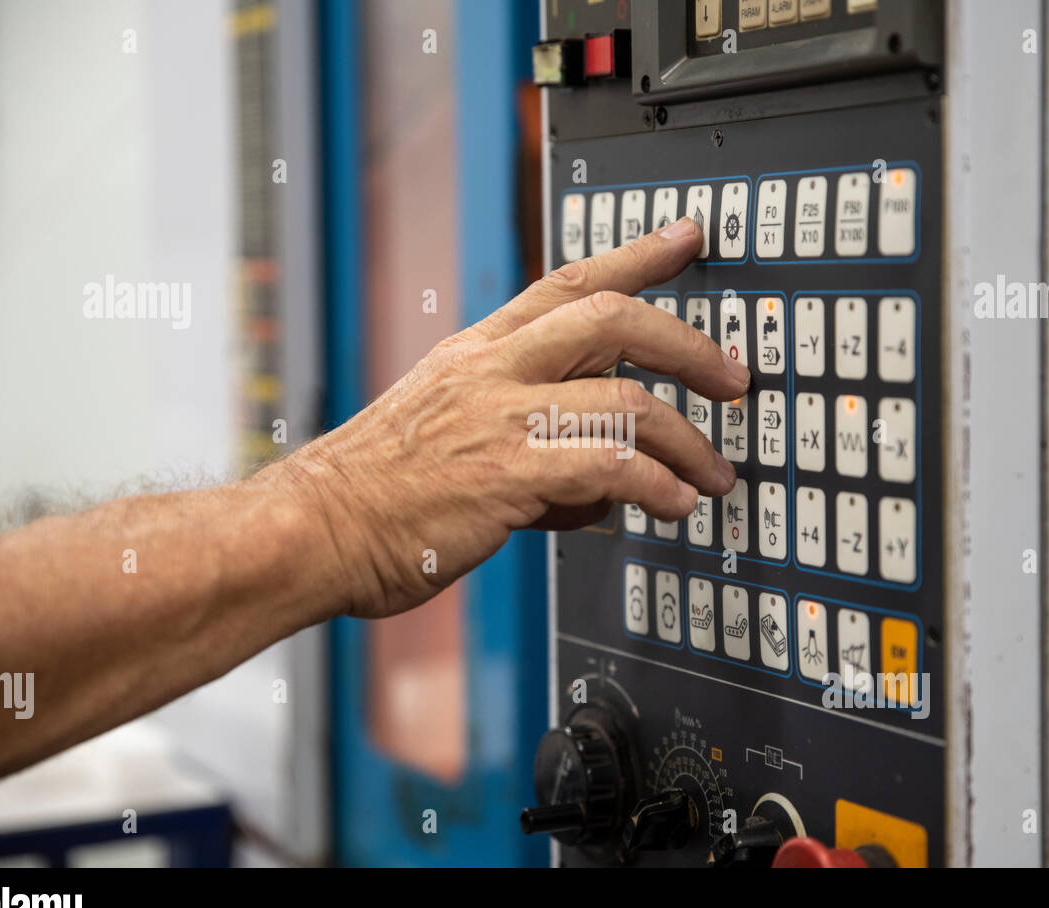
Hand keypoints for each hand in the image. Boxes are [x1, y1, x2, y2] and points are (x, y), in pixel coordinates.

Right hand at [277, 217, 749, 618]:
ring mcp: (499, 417)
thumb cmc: (376, 491)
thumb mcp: (449, 434)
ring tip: (713, 477)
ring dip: (687, 442)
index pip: (567, 281)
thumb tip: (600, 481)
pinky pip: (609, 467)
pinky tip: (671, 506)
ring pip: (625, 401)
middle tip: (733, 376)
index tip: (685, 236)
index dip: (635, 255)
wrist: (315, 529)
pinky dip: (655, 486)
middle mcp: (492, 369)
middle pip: (612, 320)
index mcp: (477, 351)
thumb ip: (529, 438)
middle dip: (688, 345)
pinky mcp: (507, 472)